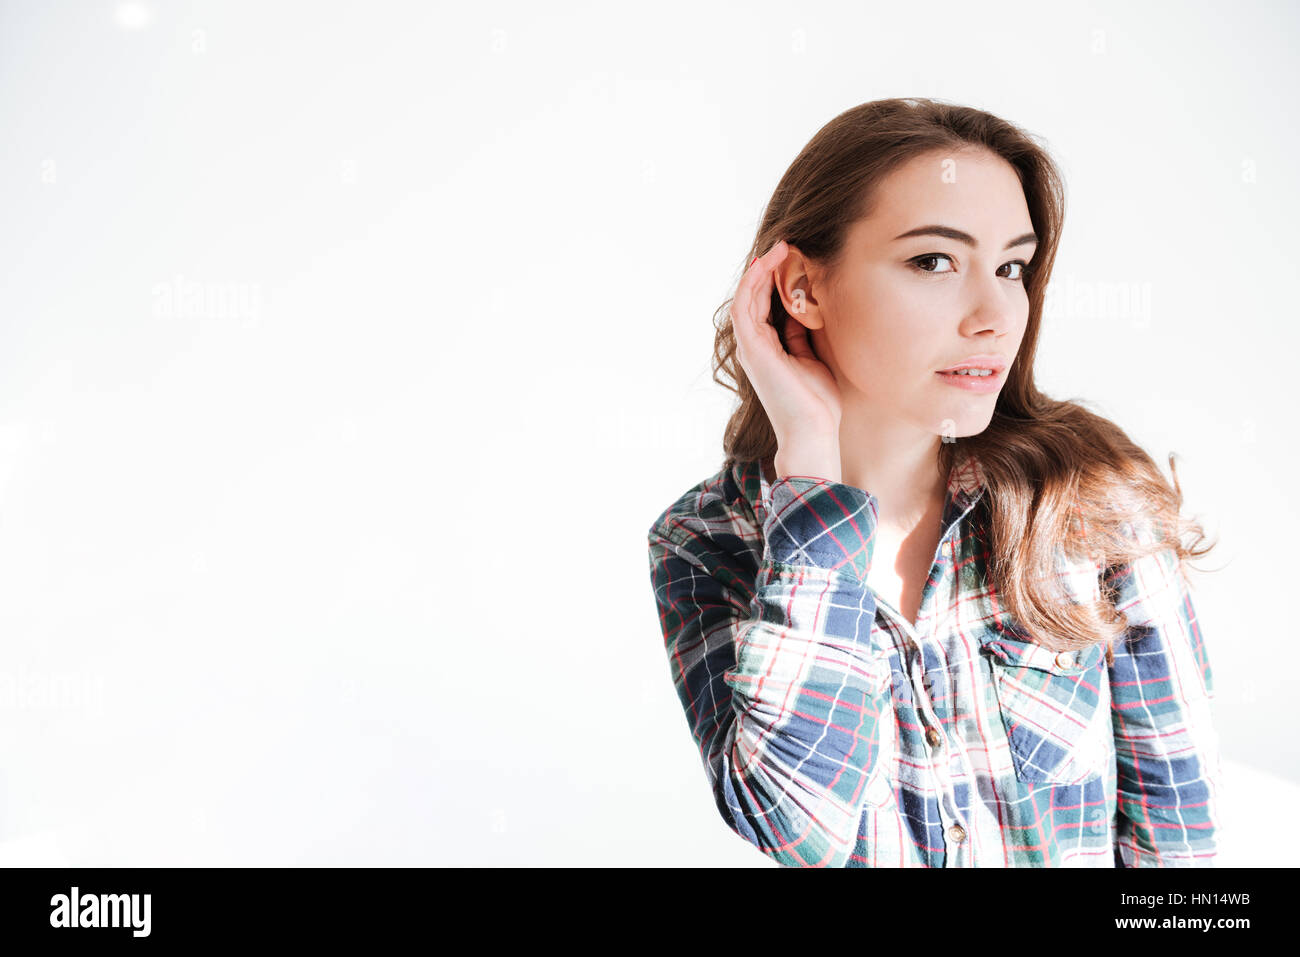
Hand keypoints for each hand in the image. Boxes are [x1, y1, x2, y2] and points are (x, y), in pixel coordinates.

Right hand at [731, 240, 841, 479]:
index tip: (795, 257)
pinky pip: (745, 306)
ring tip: (781, 247)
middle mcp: (755, 345)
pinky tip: (770, 264)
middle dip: (769, 269)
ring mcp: (751, 347)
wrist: (813, 431)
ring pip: (747, 296)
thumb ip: (802, 334)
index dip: (777, 279)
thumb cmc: (817, 402)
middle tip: (788, 243)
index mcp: (769, 348)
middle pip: (755, 296)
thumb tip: (805, 309)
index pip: (767, 304)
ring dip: (761, 269)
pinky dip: (754, 282)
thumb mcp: (813, 358)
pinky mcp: (753, 348)